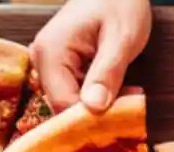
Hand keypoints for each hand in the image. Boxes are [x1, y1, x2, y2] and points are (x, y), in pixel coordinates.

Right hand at [30, 0, 151, 112]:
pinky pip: (76, 93)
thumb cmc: (120, 3)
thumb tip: (94, 107)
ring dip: (102, 106)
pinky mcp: (60, 68)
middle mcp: (42, 60)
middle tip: (131, 101)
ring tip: (129, 92)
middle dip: (99, 113)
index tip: (122, 117)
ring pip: (72, 104)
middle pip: (65, 107)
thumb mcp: (121, 39)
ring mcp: (49, 65)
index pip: (63, 104)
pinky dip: (99, 96)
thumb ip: (107, 73)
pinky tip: (120, 88)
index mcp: (50, 52)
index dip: (92, 118)